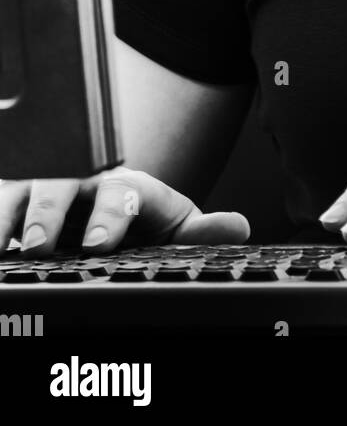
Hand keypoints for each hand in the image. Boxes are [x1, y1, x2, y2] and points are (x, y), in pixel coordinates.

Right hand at [0, 167, 249, 255]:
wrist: (106, 221)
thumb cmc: (140, 225)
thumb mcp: (170, 229)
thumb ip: (199, 232)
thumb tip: (240, 226)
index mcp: (126, 188)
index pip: (122, 190)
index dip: (109, 215)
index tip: (98, 246)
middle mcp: (83, 183)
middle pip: (65, 184)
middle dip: (51, 211)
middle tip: (41, 245)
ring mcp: (46, 191)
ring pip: (25, 189)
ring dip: (13, 214)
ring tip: (6, 245)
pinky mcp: (16, 202)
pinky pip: (0, 201)